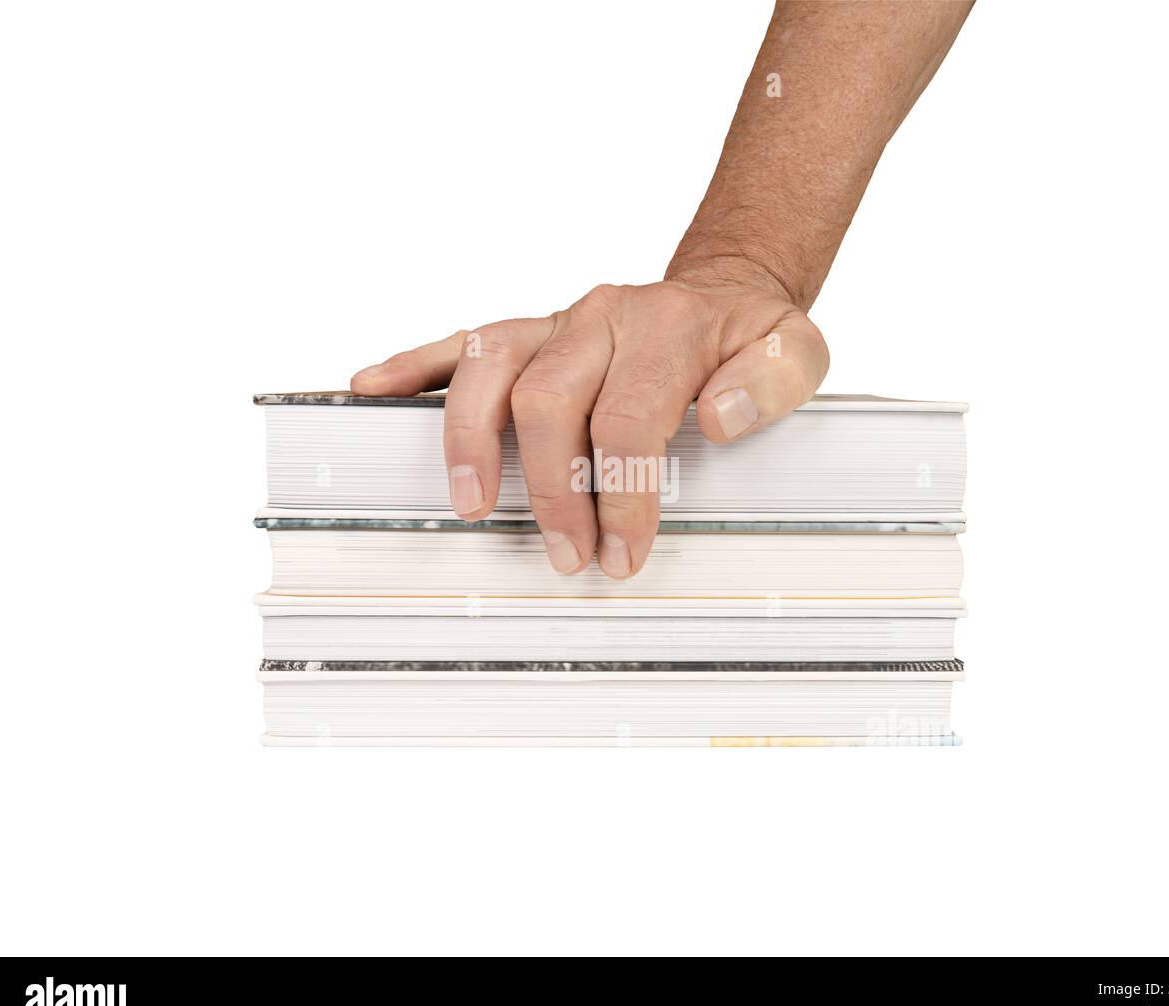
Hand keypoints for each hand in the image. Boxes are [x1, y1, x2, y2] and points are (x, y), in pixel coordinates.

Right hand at [350, 278, 827, 577]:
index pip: (630, 416)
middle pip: (549, 399)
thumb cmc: (752, 334)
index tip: (623, 552)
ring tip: (473, 506)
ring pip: (489, 368)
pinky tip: (371, 390)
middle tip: (566, 554)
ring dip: (470, 440)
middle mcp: (600, 318)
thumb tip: (715, 418)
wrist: (724, 288)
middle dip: (553, 488)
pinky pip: (459, 341)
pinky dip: (411, 365)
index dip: (622, 492)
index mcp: (665, 328)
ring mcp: (555, 324)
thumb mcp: (797, 352)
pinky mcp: (526, 332)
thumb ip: (771, 383)